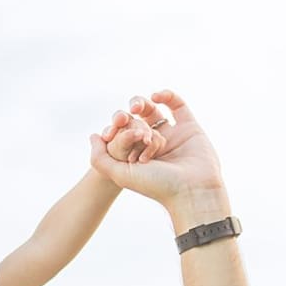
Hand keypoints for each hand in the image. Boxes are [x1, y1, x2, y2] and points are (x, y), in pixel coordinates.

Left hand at [90, 91, 224, 213]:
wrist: (192, 190)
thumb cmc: (157, 185)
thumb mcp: (120, 174)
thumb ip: (100, 158)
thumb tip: (93, 136)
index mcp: (139, 158)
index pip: (123, 135)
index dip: (115, 129)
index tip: (111, 132)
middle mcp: (155, 147)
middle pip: (137, 122)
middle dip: (127, 118)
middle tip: (122, 119)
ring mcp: (173, 136)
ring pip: (154, 112)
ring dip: (142, 105)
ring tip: (136, 108)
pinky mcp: (190, 127)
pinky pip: (178, 105)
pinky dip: (167, 95)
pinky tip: (155, 96)